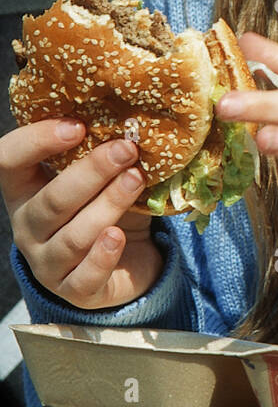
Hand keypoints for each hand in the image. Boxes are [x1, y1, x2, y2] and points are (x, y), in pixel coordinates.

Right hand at [0, 120, 162, 309]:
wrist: (128, 259)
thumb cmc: (105, 204)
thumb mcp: (98, 175)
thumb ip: (99, 149)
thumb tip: (130, 114)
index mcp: (25, 190)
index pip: (8, 161)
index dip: (36, 141)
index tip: (78, 126)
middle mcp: (29, 227)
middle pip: (51, 201)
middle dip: (91, 172)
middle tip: (126, 148)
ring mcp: (48, 263)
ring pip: (73, 236)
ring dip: (107, 204)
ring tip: (136, 180)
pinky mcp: (75, 291)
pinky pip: (85, 276)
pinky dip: (102, 255)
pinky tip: (117, 236)